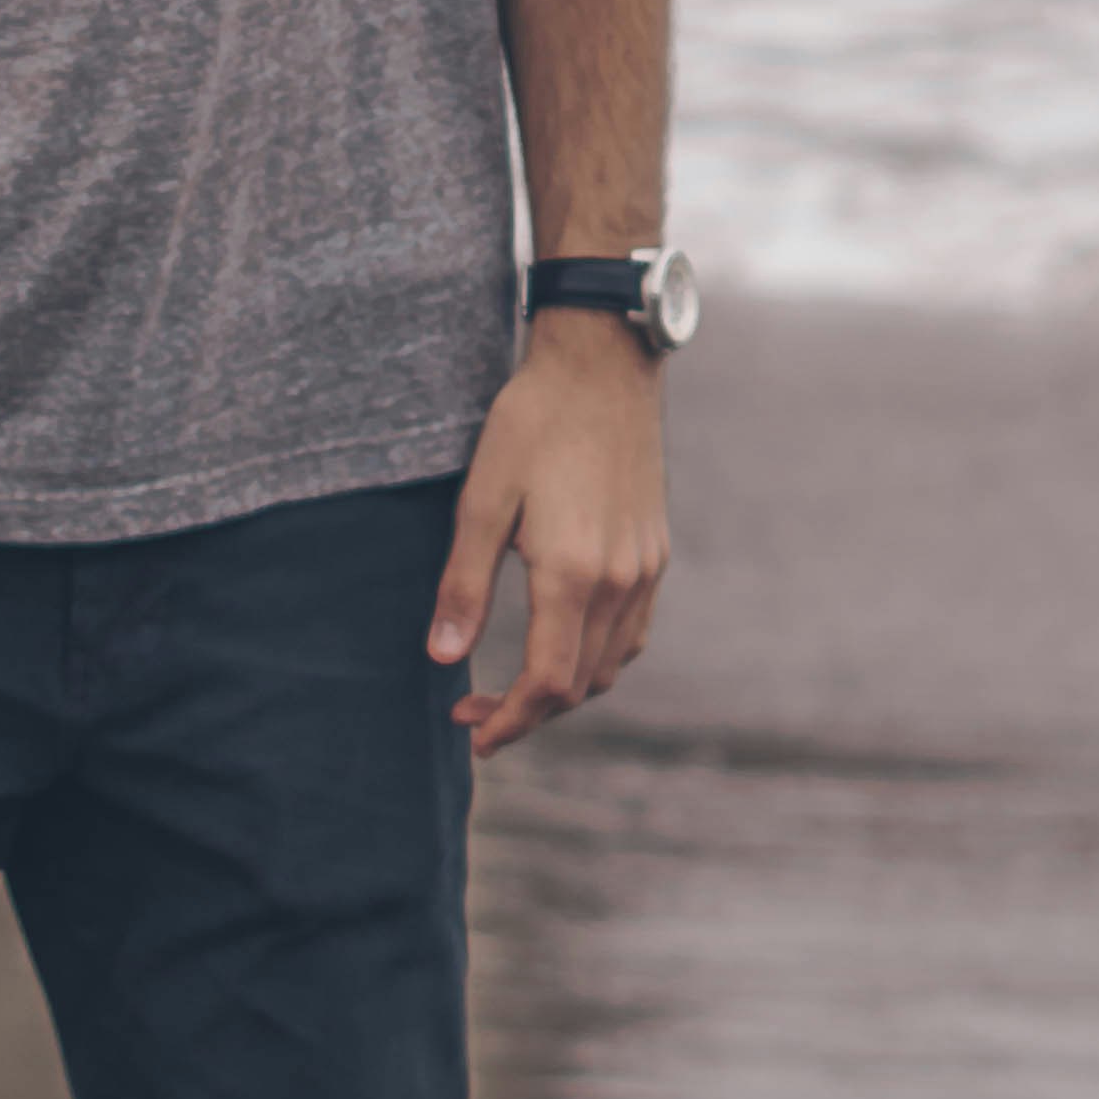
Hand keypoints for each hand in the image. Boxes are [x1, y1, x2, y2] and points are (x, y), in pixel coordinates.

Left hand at [427, 316, 668, 753]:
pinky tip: (561, 643)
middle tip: (472, 711)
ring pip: (611, 665)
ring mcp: (645, 568)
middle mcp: (620, 581)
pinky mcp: (655, 552)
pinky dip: (596, 658)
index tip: (472, 734)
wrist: (602, 364)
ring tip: (512, 687)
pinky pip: (632, 632)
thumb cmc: (532, 423)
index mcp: (574, 574)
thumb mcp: (481, 499)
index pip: (547, 683)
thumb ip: (463, 584)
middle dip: (527, 713)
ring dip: (563, 691)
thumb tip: (442, 658)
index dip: (509, 721)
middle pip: (580, 685)